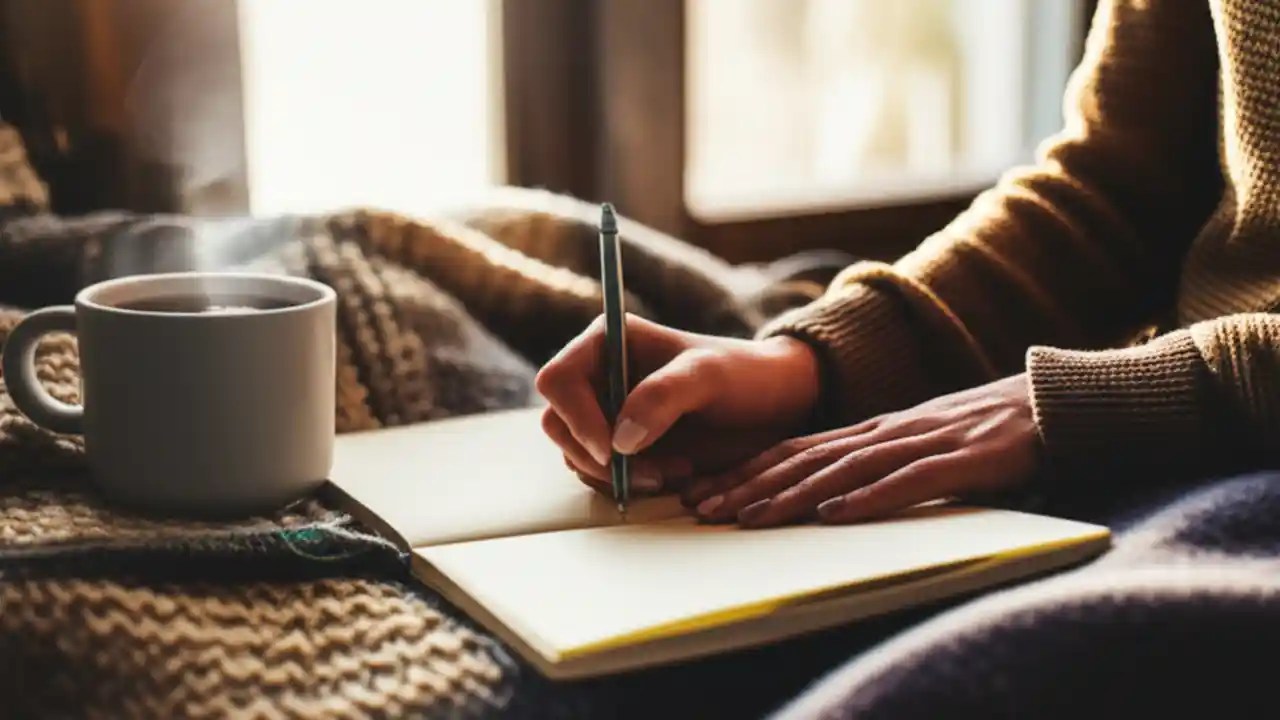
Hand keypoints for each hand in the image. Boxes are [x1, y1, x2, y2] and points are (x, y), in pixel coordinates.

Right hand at [536, 315, 820, 494]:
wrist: (773, 406)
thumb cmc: (743, 376)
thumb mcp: (709, 376)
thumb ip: (664, 396)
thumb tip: (619, 439)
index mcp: (607, 342)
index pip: (558, 380)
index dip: (576, 417)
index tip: (612, 449)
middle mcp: (598, 376)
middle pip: (558, 423)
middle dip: (597, 456)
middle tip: (650, 473)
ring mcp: (606, 413)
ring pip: (576, 454)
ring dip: (618, 475)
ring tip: (675, 471)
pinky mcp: (621, 447)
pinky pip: (600, 474)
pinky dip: (630, 484)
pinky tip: (674, 474)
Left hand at [682, 374, 1038, 526]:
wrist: (1053, 403)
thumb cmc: (984, 430)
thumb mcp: (917, 444)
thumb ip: (875, 463)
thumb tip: (825, 494)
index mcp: (873, 429)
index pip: (794, 449)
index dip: (746, 471)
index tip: (705, 492)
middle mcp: (887, 431)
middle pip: (804, 458)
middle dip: (748, 485)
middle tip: (702, 509)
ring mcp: (923, 442)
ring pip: (843, 469)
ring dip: (791, 494)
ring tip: (749, 517)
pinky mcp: (962, 460)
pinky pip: (908, 482)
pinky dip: (868, 498)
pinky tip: (834, 515)